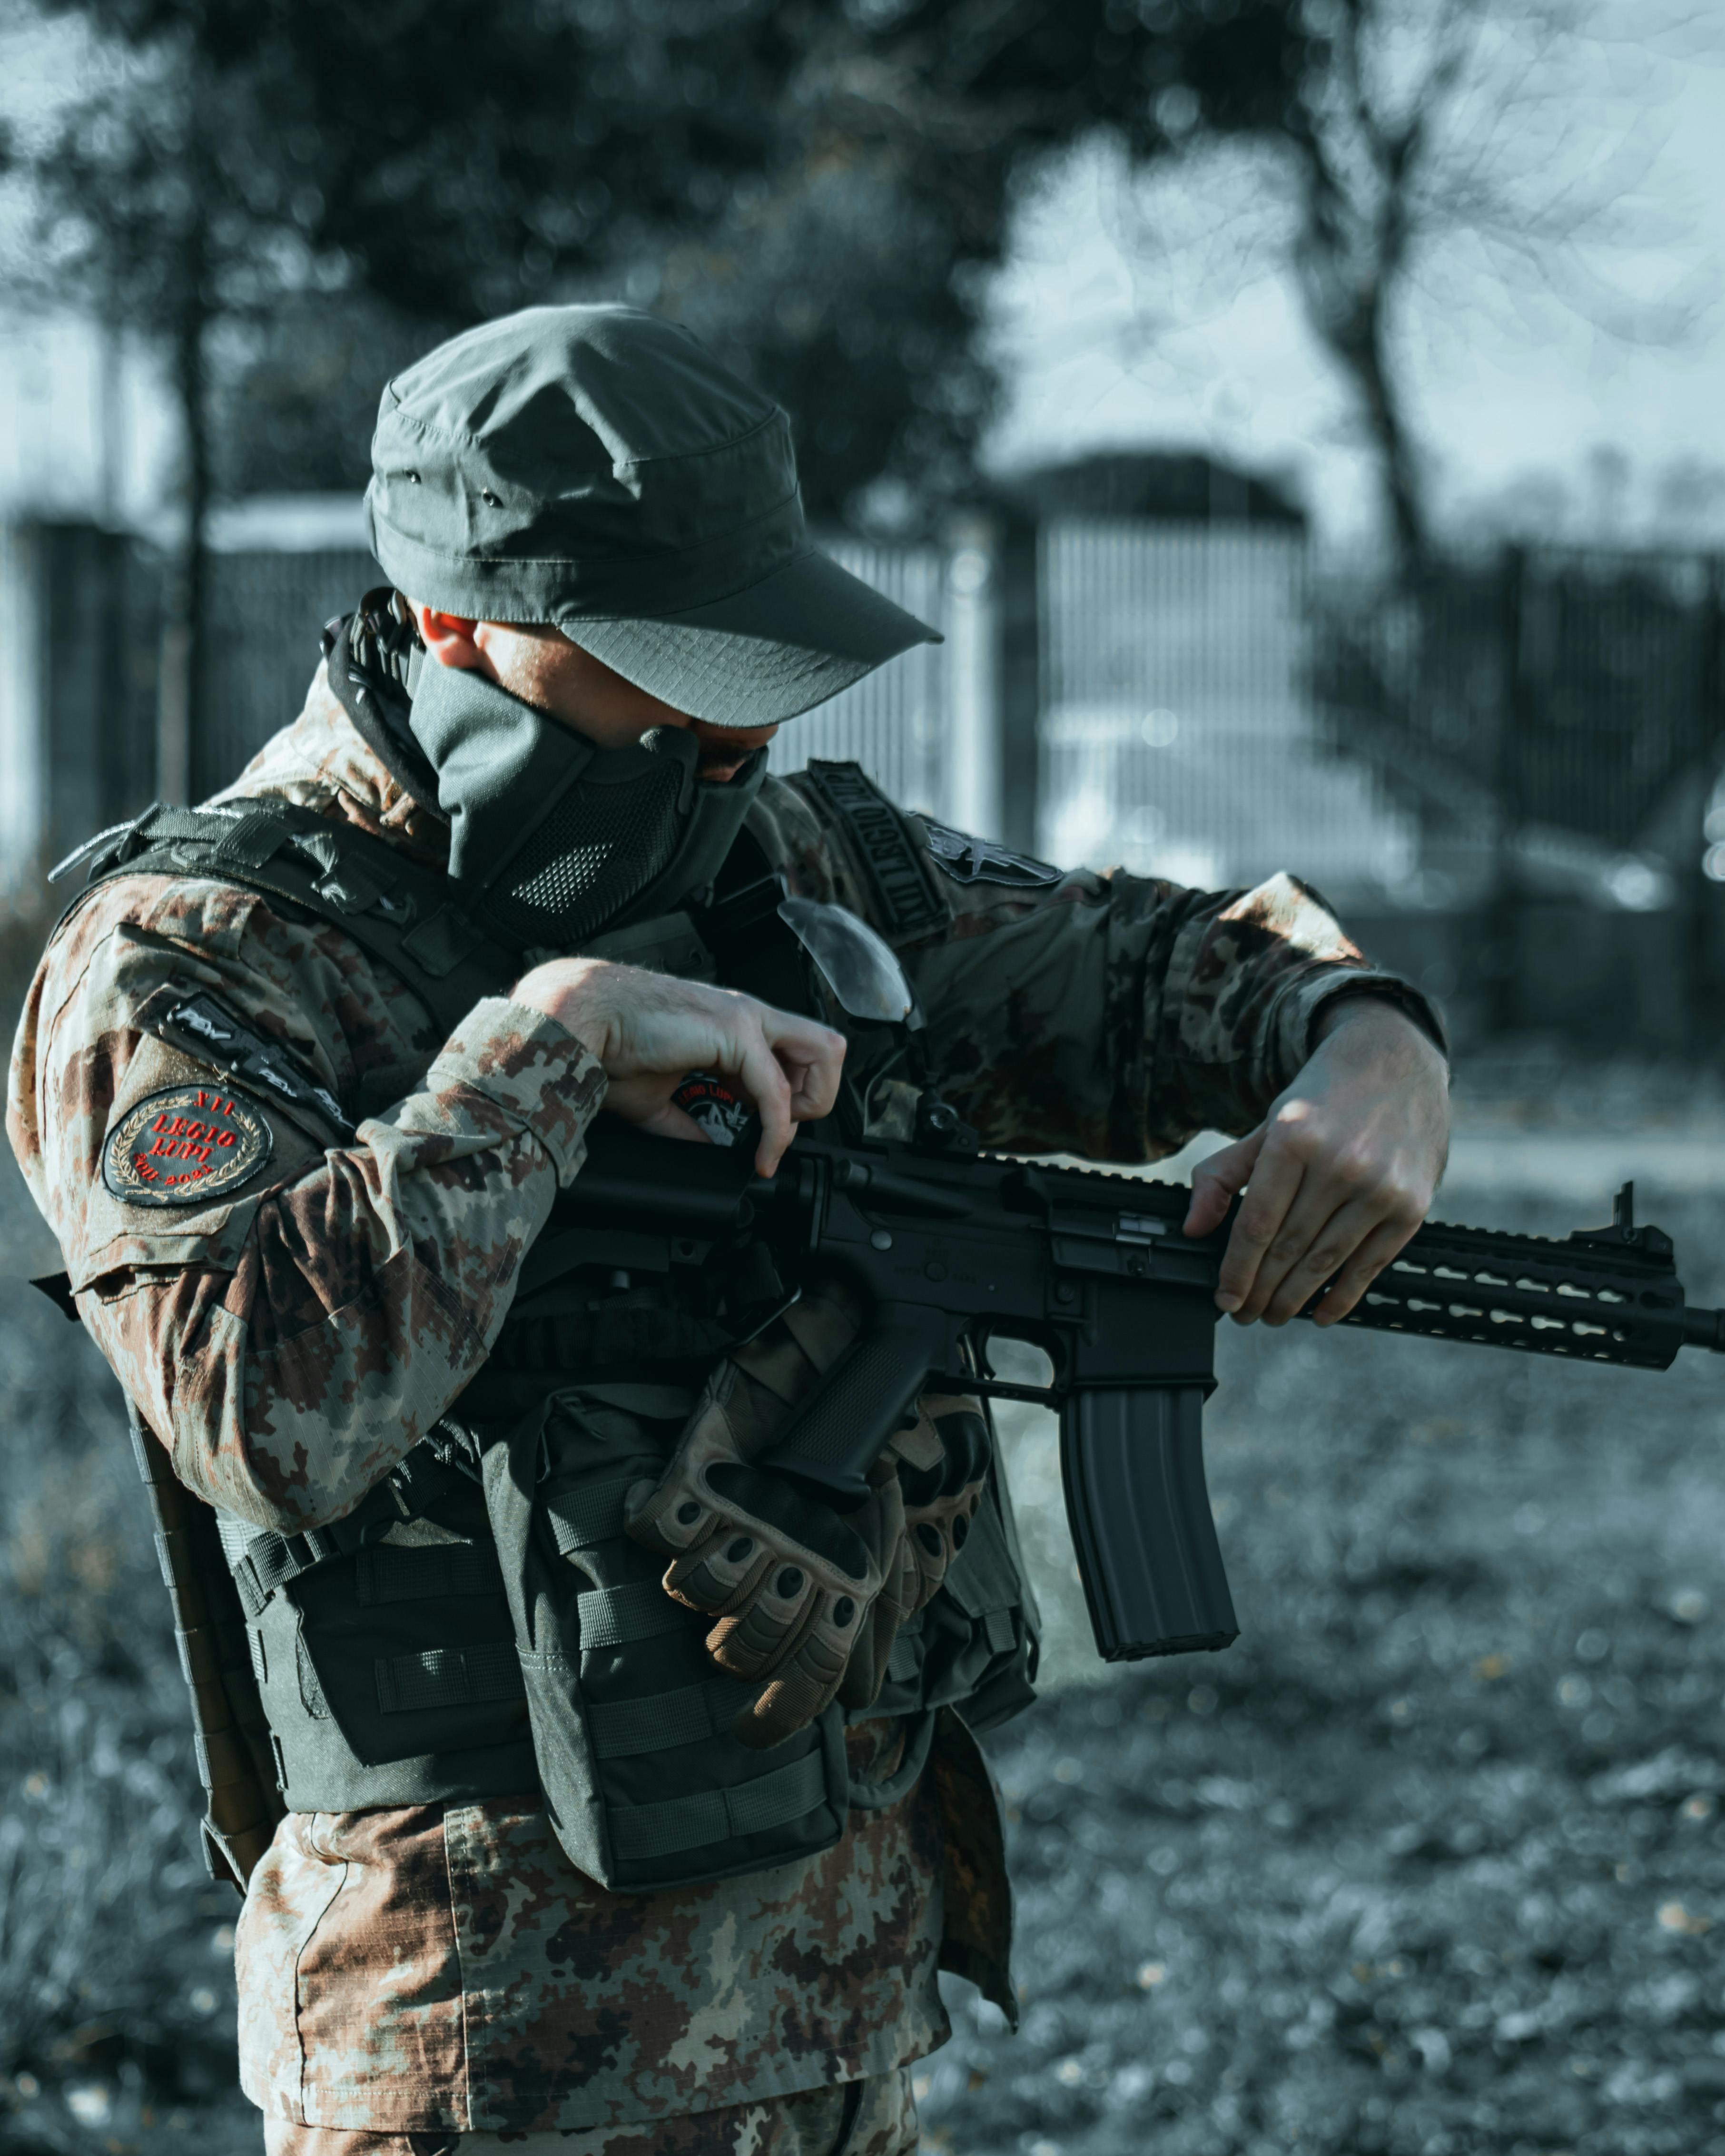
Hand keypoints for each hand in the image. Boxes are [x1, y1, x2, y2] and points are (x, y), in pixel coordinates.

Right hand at [514, 957, 844, 1176]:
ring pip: (825, 1055)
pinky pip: (777, 1091)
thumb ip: (689, 1121)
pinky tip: (760, 1153)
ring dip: (810, 1105)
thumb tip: (708, 1149)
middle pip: (828, 1048)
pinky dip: (776, 1131)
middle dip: (818, 1097)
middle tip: (779, 1130)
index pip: (797, 1058)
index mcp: (734, 1026)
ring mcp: (747, 1019)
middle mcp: (749, 1016)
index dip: (792, 1104)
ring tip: (774, 1137)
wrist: (581, 1023)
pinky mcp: (735, 1034)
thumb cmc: (610, 1046)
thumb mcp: (659, 1096)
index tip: (763, 1139)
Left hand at [1183, 999, 1449, 1326]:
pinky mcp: (1412, 1204)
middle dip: (1260, 1290)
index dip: (1236, 1269)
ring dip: (1296, 1298)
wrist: (1396, 1062)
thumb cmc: (1324, 1099)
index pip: (1257, 1223)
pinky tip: (1321, 1313)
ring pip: (1327, 1261)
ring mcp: (1381, 1186)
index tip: (1224, 1296)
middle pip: (1289, 1247)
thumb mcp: (1268, 1123)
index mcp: (1295, 1137)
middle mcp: (1341, 1162)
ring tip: (1274, 1314)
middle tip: (1244, 1312)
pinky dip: (1344, 1296)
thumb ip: (1222, 1174)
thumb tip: (1194, 1228)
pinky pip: (1371, 1264)